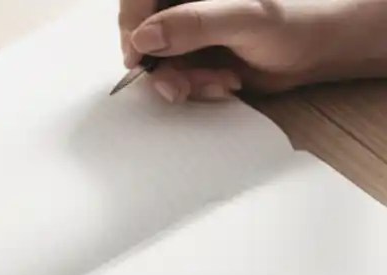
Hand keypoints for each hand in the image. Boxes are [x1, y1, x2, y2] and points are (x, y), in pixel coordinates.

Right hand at [118, 0, 386, 101]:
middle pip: (140, 33)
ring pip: (153, 60)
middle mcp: (181, 3)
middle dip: (160, 64)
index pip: (136, 0)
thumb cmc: (296, 19)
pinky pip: (170, 76)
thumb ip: (195, 23)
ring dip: (180, 80)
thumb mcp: (245, 16)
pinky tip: (222, 84)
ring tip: (218, 83)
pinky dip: (191, 88)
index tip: (140, 54)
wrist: (320, 47)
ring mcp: (184, 29)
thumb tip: (145, 39)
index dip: (132, 25)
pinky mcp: (190, 55)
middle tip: (181, 84)